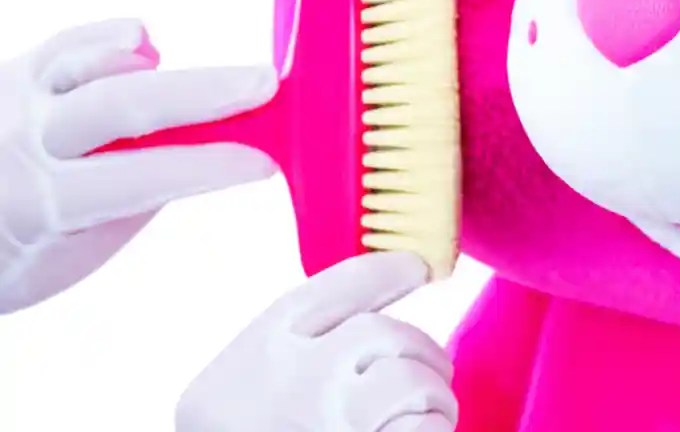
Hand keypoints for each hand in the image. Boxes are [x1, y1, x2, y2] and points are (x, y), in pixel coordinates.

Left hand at [0, 19, 277, 312]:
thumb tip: (210, 147)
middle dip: (202, 92)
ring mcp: (13, 99)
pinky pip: (64, 44)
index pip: (140, 177)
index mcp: (42, 203)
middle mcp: (22, 141)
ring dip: (154, 62)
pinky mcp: (14, 71)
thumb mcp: (77, 245)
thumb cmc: (25, 252)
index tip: (266, 163)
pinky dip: (107, 39)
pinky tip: (141, 41)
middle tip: (266, 84)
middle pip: (120, 104)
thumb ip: (136, 191)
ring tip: (198, 62)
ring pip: (87, 65)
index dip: (209, 167)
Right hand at [176, 251, 456, 431]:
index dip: (386, 270)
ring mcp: (333, 420)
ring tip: (420, 419)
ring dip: (434, 397)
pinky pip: (426, 431)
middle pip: (386, 334)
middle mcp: (298, 378)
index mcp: (261, 351)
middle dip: (419, 352)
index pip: (335, 287)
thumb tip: (382, 306)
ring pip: (415, 378)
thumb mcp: (243, 386)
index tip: (417, 267)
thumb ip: (295, 349)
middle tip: (425, 378)